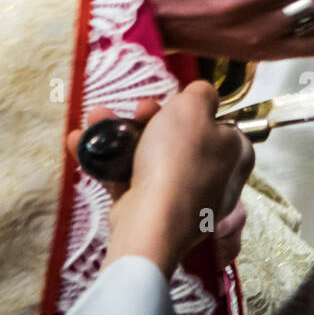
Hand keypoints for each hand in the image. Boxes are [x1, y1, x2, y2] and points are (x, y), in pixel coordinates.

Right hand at [66, 82, 254, 277]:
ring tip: (95, 118)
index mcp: (234, 155)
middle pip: (179, 140)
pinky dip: (104, 162)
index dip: (195, 111)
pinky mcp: (151, 212)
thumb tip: (203, 94)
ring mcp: (182, 199)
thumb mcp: (193, 107)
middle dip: (148, 119)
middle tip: (135, 108)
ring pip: (148, 158)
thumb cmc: (178, 160)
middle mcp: (214, 179)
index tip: (173, 102)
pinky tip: (79, 144)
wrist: (151, 221)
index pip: (221, 126)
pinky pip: (127, 180)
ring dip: (118, 135)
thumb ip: (202, 93)